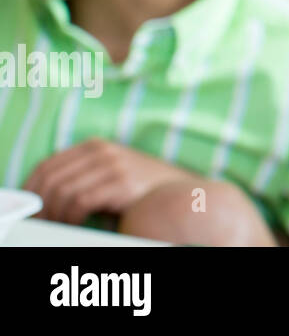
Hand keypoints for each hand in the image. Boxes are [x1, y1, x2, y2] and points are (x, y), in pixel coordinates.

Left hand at [23, 138, 197, 225]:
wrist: (178, 192)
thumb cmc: (139, 188)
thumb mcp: (108, 173)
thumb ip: (82, 173)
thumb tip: (44, 194)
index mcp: (95, 145)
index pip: (48, 164)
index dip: (31, 188)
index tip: (29, 208)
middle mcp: (103, 151)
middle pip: (53, 178)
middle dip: (42, 205)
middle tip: (41, 222)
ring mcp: (113, 166)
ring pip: (64, 191)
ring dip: (55, 214)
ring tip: (58, 226)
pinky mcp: (122, 184)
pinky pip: (81, 201)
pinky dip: (72, 217)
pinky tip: (76, 224)